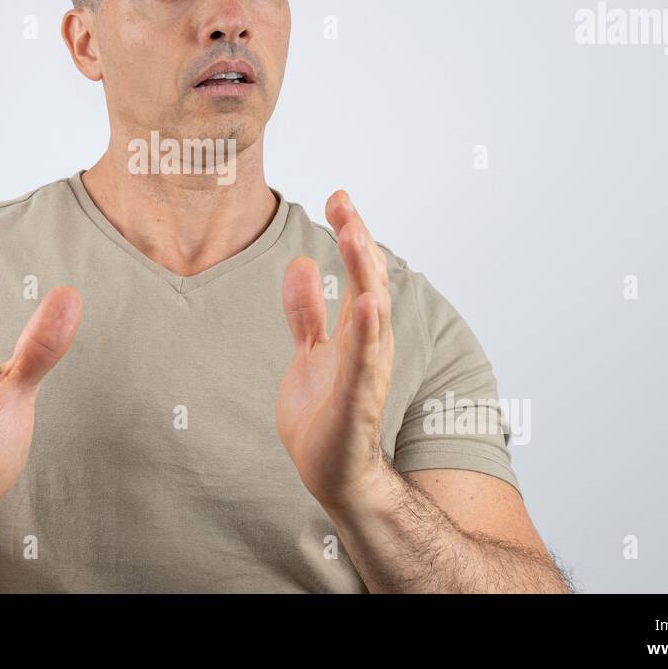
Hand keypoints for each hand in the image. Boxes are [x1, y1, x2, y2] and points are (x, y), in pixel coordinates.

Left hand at [276, 190, 394, 511]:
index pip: (356, 272)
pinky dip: (367, 330)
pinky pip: (363, 361)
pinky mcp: (356, 400)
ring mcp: (365, 370)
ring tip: (353, 233)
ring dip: (362, 271)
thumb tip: (298, 263)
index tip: (338, 196)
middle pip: (366, 280)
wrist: (334, 472)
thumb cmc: (324, 414)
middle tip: (342, 199)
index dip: (350, 233)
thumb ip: (305, 311)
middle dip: (356, 239)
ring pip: (369, 312)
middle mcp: (368, 343)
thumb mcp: (308, 352)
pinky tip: (366, 301)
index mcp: (356, 330)